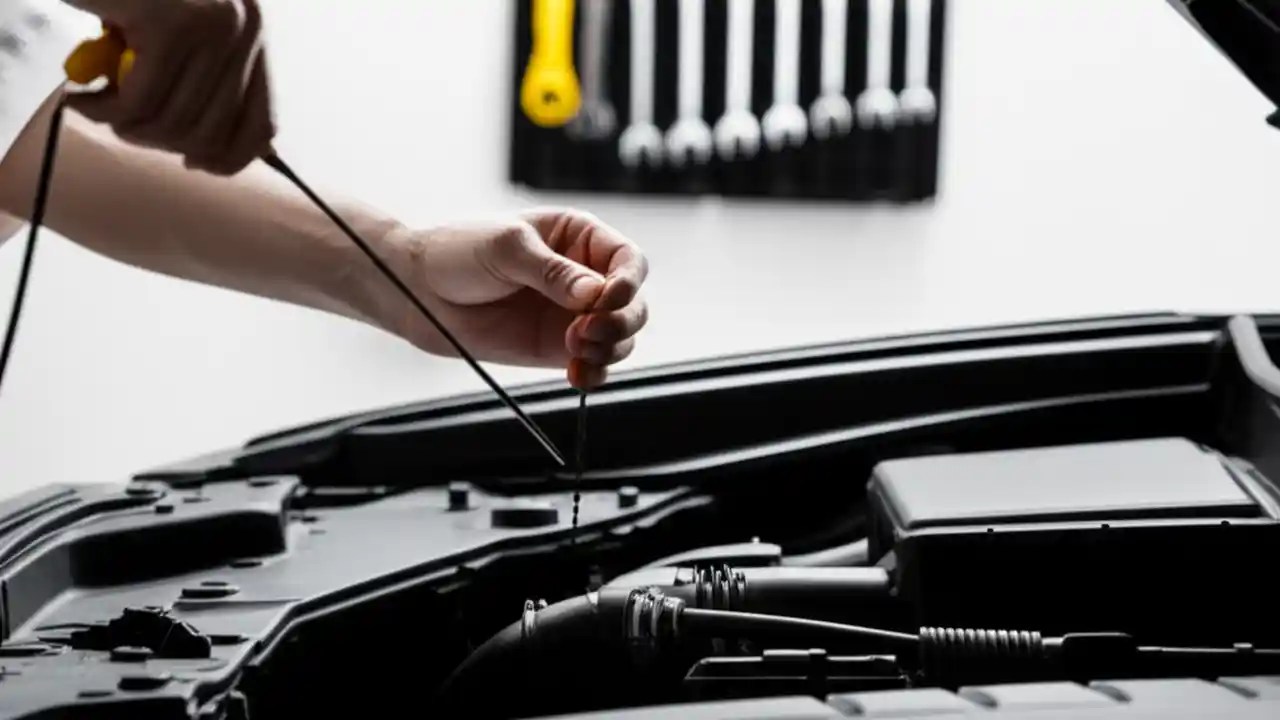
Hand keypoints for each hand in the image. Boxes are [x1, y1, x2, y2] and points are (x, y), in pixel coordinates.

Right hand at [62, 0, 274, 174]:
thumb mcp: (177, 42)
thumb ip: (200, 86)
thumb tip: (208, 158)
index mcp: (252, 33)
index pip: (263, 125)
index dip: (230, 158)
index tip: (194, 164)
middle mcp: (244, 29)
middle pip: (211, 133)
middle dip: (158, 141)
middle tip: (120, 122)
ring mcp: (212, 25)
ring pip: (172, 122)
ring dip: (122, 125)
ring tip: (95, 105)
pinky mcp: (170, 22)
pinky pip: (137, 100)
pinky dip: (100, 108)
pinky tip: (80, 97)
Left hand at [384, 209, 649, 389]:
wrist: (421, 292)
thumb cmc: (461, 252)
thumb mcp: (506, 249)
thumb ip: (552, 271)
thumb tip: (593, 294)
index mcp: (579, 237)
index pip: (627, 260)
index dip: (628, 282)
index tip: (607, 300)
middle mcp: (586, 276)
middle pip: (634, 303)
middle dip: (620, 321)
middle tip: (584, 332)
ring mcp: (575, 315)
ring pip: (622, 337)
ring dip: (609, 349)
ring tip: (575, 352)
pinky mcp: (560, 348)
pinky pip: (596, 364)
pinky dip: (596, 373)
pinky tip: (576, 374)